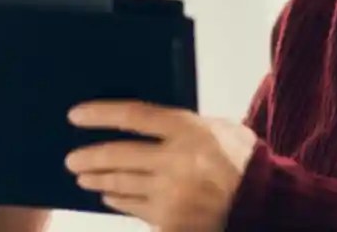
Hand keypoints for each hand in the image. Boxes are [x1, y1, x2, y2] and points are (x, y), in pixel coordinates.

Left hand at [65, 102, 256, 231]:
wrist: (266, 205)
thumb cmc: (242, 160)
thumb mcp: (216, 128)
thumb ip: (181, 124)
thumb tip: (140, 120)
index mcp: (187, 131)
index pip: (132, 116)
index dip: (99, 115)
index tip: (75, 116)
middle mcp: (175, 162)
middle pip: (117, 156)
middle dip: (88, 157)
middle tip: (70, 159)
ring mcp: (172, 195)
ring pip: (120, 185)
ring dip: (97, 180)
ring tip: (82, 176)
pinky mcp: (171, 222)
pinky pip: (134, 209)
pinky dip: (117, 201)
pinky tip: (109, 196)